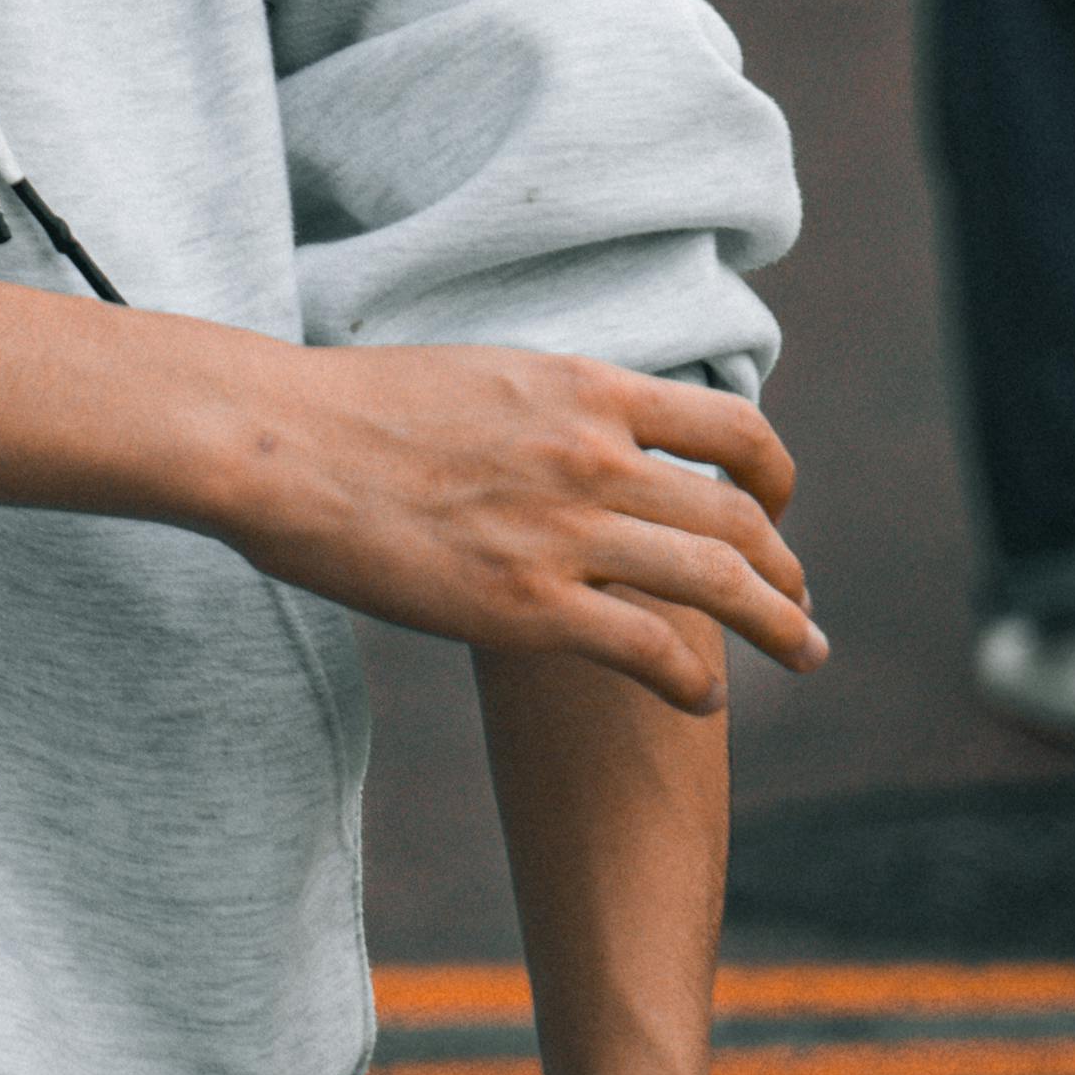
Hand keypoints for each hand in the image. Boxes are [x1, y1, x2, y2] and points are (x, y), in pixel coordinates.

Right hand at [208, 347, 819, 704]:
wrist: (273, 443)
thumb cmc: (350, 410)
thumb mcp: (479, 375)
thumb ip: (550, 407)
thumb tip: (579, 431)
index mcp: (585, 391)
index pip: (734, 430)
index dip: (776, 477)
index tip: (774, 508)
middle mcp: (594, 455)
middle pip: (741, 519)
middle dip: (787, 569)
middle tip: (800, 605)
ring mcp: (564, 531)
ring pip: (720, 583)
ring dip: (778, 625)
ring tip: (801, 653)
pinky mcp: (526, 605)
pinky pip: (652, 649)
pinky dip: (695, 680)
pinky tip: (702, 699)